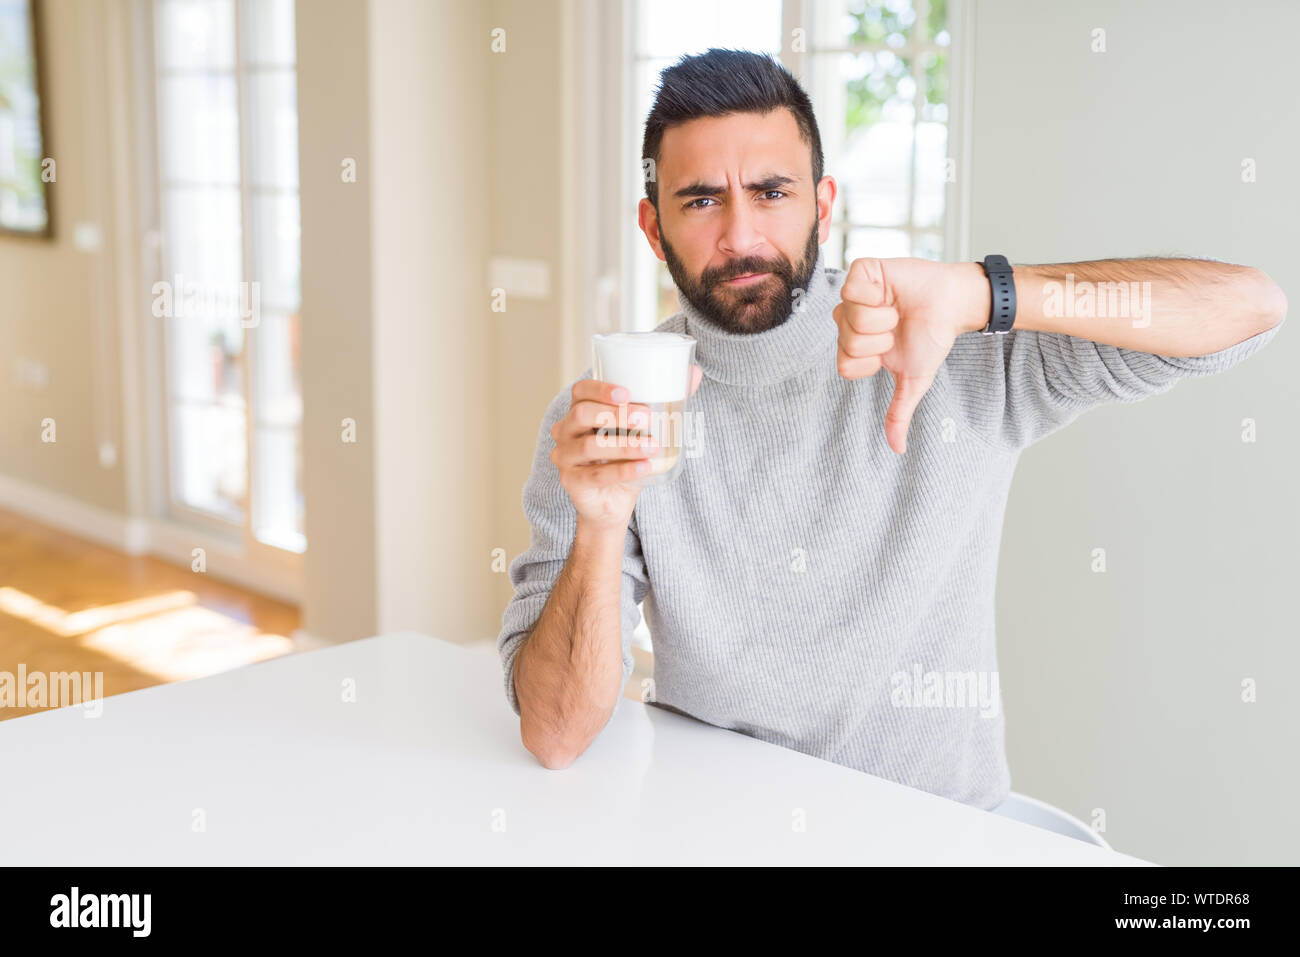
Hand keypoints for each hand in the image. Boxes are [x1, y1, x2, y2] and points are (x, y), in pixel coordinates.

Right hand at [551, 365, 703, 529]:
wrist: (612, 503)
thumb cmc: (624, 460)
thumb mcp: (641, 432)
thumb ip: (663, 403)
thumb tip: (693, 373)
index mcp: (579, 411)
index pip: (581, 391)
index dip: (600, 389)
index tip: (628, 393)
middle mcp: (565, 430)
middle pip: (582, 414)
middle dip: (616, 414)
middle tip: (646, 417)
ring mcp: (564, 456)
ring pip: (591, 445)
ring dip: (625, 445)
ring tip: (653, 446)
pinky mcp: (570, 481)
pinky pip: (597, 475)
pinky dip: (623, 470)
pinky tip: (644, 467)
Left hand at [833, 257, 987, 453]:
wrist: (952, 306)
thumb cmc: (931, 338)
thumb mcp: (913, 380)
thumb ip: (899, 412)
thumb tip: (897, 449)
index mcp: (854, 347)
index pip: (844, 365)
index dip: (871, 362)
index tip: (889, 351)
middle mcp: (848, 321)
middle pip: (846, 342)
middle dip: (879, 340)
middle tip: (895, 328)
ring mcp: (853, 296)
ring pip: (848, 317)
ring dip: (881, 319)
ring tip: (895, 310)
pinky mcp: (862, 271)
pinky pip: (852, 289)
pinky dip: (876, 296)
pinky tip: (888, 293)